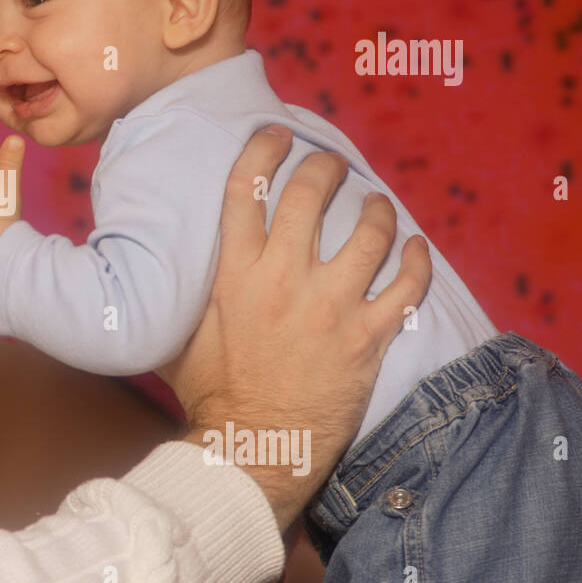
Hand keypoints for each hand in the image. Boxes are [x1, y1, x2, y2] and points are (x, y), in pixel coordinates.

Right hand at [157, 126, 431, 533]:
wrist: (253, 448)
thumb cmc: (212, 395)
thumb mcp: (181, 335)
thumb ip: (188, 294)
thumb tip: (165, 269)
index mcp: (234, 275)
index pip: (246, 190)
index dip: (263, 150)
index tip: (276, 134)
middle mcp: (283, 280)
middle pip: (310, 194)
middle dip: (324, 167)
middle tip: (330, 165)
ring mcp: (330, 308)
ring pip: (369, 232)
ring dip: (376, 209)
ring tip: (375, 204)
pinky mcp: (367, 338)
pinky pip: (407, 286)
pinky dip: (417, 261)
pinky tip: (415, 249)